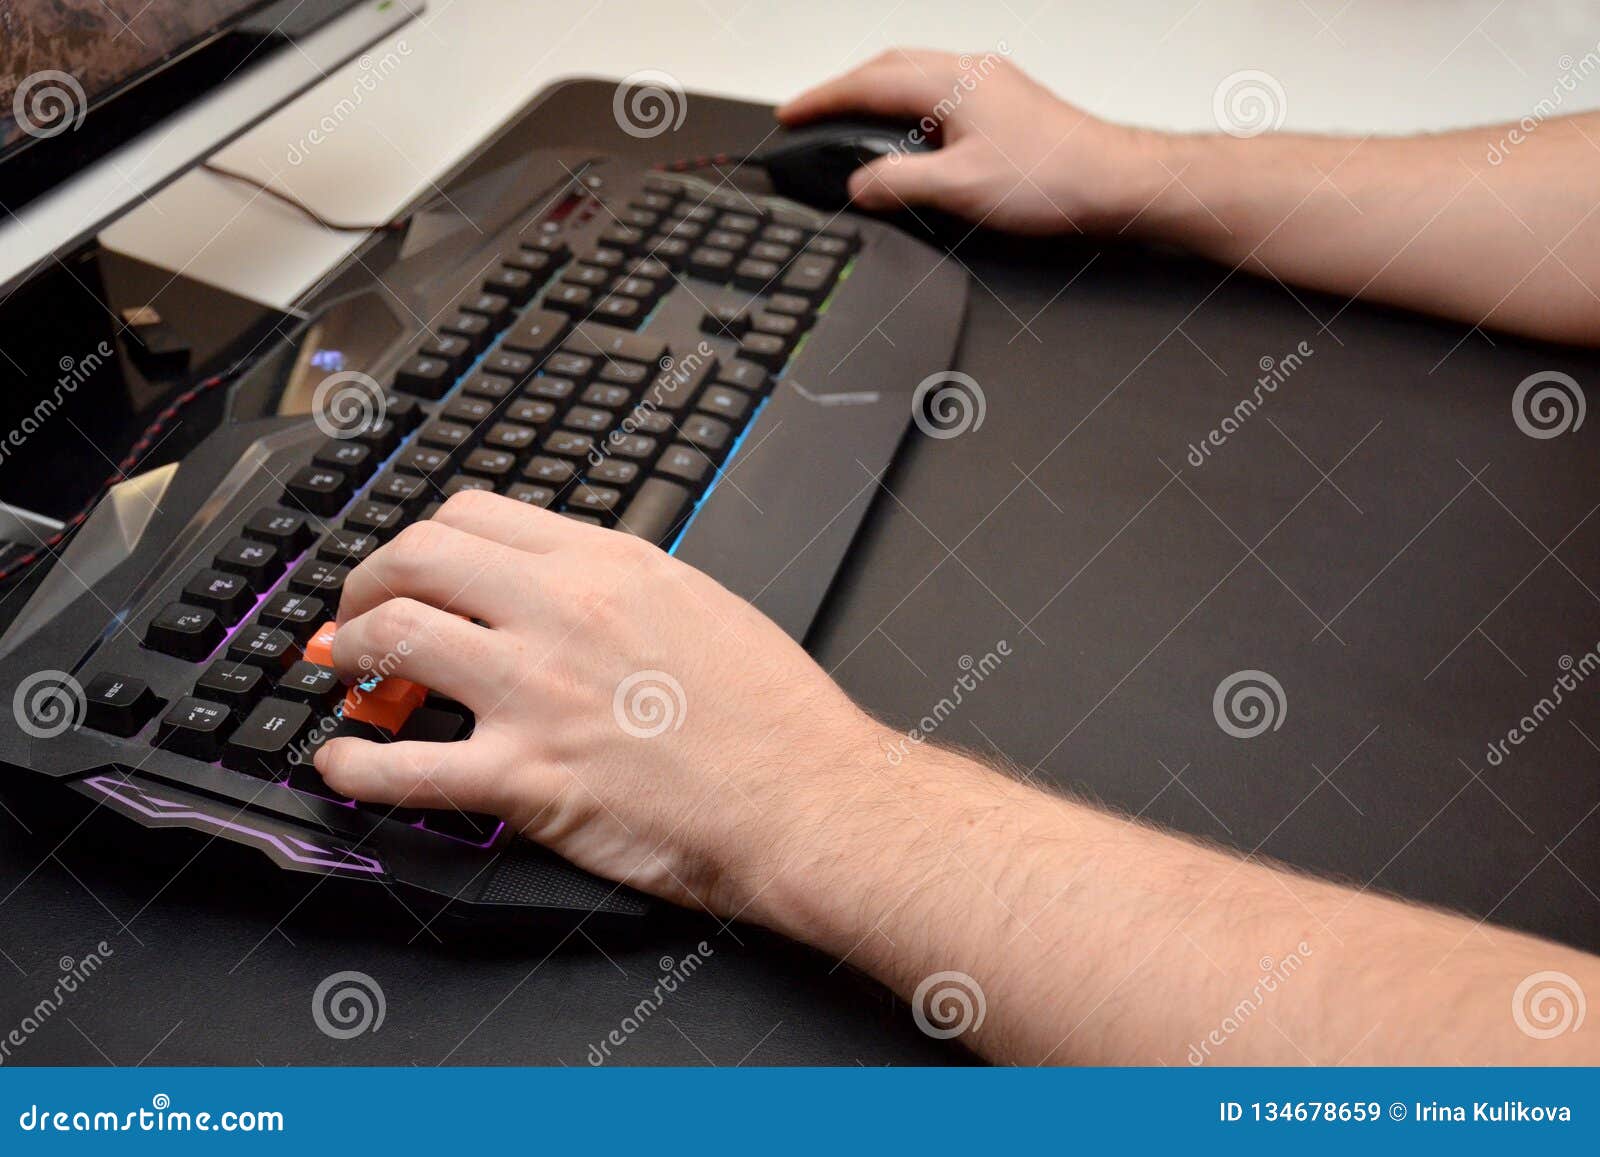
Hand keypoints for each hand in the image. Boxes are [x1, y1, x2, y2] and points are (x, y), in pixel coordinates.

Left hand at [313, 491, 886, 919]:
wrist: (806, 796)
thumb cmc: (774, 714)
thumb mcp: (701, 604)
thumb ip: (621, 585)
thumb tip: (561, 587)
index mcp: (608, 564)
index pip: (476, 514)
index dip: (425, 538)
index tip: (415, 567)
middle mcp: (562, 613)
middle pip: (417, 558)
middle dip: (369, 581)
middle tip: (362, 612)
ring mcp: (537, 692)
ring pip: (397, 640)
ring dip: (354, 654)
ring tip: (351, 673)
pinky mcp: (528, 778)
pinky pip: (405, 769)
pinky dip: (354, 766)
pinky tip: (340, 766)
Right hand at [777, 48, 1167, 233]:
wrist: (1116, 182)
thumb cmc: (1055, 178)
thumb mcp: (960, 189)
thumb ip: (899, 184)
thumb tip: (859, 184)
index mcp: (953, 82)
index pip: (868, 82)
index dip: (822, 99)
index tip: (791, 113)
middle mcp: (971, 72)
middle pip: (888, 67)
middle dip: (842, 89)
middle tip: (811, 112)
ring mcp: (990, 85)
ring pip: (915, 77)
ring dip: (875, 95)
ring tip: (848, 122)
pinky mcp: (1005, 104)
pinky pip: (939, 94)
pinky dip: (907, 108)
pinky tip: (907, 136)